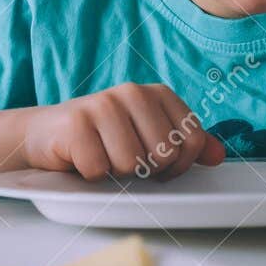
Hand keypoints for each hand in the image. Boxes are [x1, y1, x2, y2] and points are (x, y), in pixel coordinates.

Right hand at [24, 83, 226, 181]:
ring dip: (115, 172)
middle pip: (164, 154)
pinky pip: (99, 169)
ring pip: (132, 163)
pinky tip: (81, 158)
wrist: (46, 134)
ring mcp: (103, 104)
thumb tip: (219, 156)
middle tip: (123, 160)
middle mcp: (132, 92)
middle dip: (144, 170)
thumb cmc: (101, 138)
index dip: (178, 165)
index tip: (157, 165)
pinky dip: (90, 174)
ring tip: (101, 155)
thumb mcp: (148, 137)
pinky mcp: (76, 123)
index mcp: (156, 93)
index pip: (191, 140)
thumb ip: (185, 145)